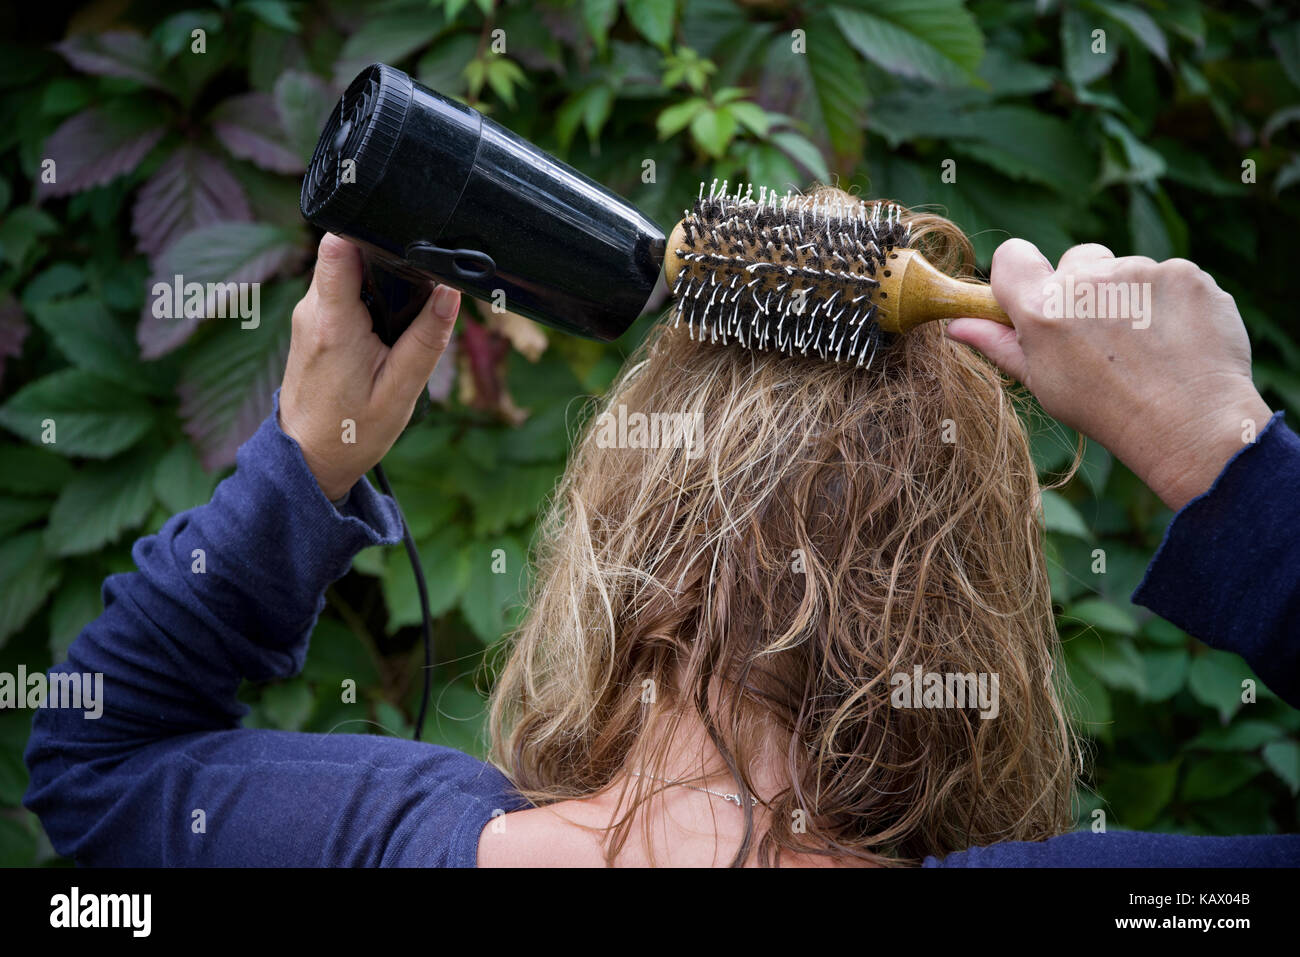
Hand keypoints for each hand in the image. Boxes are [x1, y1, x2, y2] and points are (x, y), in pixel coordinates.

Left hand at [279, 233, 459, 500]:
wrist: (307, 459)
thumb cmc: (351, 432)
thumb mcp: (401, 392)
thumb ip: (426, 340)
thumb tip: (451, 292)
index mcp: (334, 323)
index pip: (336, 247)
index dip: (367, 229)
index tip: (403, 234)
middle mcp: (314, 311)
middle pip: (349, 253)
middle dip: (387, 260)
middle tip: (423, 284)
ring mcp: (310, 315)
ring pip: (348, 272)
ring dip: (380, 283)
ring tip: (409, 312)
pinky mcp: (314, 323)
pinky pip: (343, 291)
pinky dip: (369, 299)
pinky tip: (390, 325)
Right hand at [946, 240, 1270, 510]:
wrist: (1187, 423)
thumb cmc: (1104, 409)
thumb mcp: (1042, 382)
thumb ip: (999, 344)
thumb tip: (957, 325)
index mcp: (1043, 309)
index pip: (1012, 257)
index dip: (1021, 274)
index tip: (1036, 296)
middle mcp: (1087, 282)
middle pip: (1077, 261)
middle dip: (1085, 288)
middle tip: (1102, 336)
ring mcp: (1139, 272)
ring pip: (1127, 271)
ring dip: (1131, 297)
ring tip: (1145, 345)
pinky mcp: (1183, 273)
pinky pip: (1168, 277)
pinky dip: (1170, 301)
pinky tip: (1176, 338)